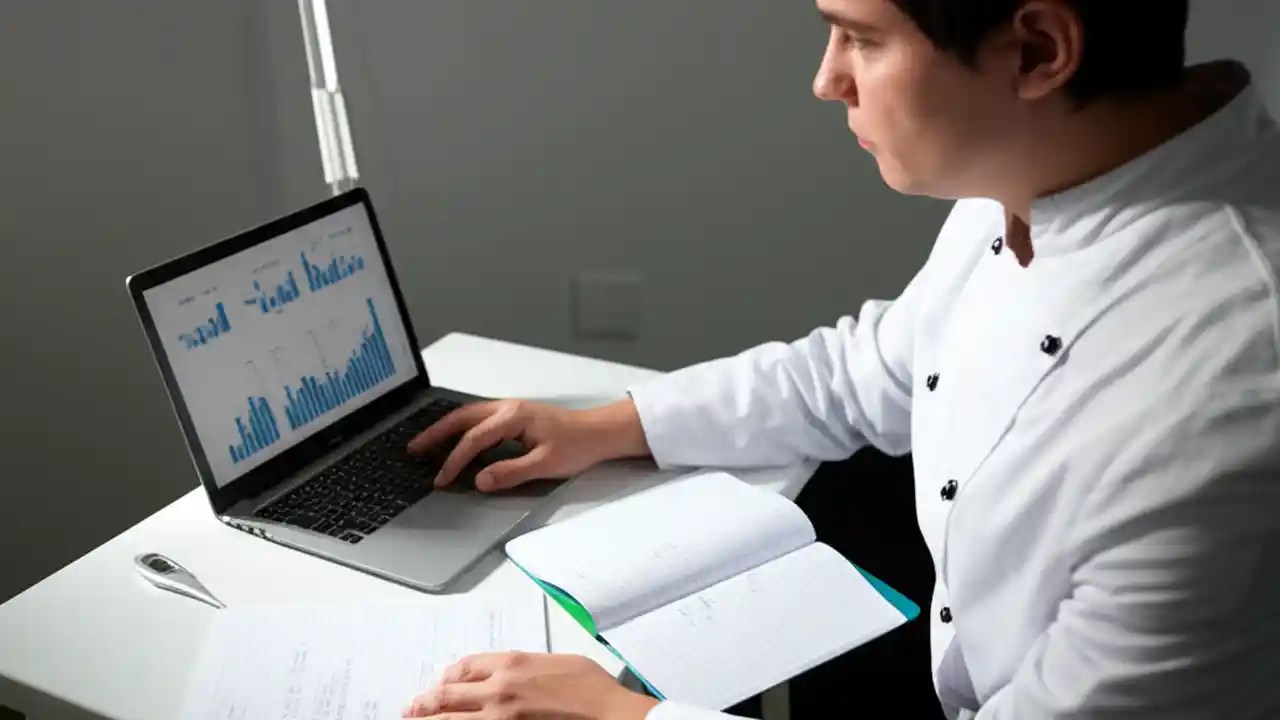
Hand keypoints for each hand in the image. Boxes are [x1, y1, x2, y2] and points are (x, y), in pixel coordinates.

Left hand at [402, 651, 659, 718]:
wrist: (610, 715)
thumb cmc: (592, 689)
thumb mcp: (555, 662)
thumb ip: (525, 666)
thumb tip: (507, 673)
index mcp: (512, 663)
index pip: (464, 668)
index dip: (447, 677)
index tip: (441, 683)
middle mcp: (499, 689)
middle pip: (447, 695)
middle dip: (424, 703)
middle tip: (411, 709)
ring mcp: (501, 718)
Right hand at [407, 399, 649, 491]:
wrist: (599, 432)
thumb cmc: (577, 445)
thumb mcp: (545, 464)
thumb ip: (510, 472)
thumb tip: (479, 480)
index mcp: (513, 417)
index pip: (474, 439)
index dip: (454, 460)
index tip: (441, 479)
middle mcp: (507, 408)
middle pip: (462, 419)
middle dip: (435, 434)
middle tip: (413, 449)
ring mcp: (510, 410)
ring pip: (469, 417)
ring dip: (446, 429)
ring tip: (426, 445)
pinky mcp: (514, 417)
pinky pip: (479, 421)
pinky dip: (462, 430)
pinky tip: (456, 443)